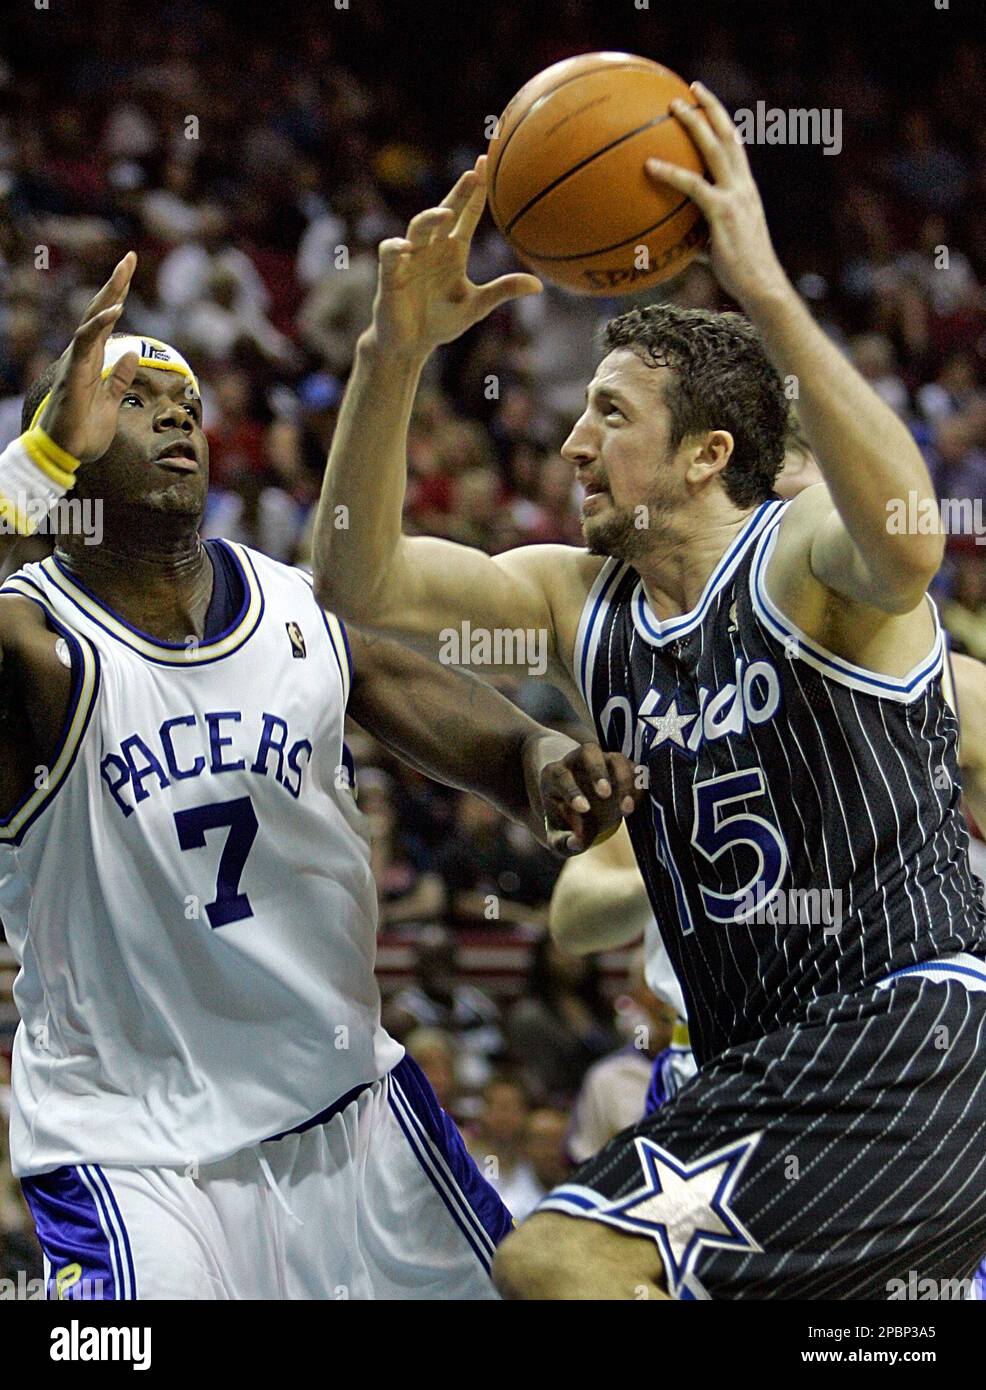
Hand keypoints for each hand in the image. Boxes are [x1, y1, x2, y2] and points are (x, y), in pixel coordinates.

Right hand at [36, 252, 138, 462]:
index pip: (107, 320)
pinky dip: (99, 324)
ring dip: (109, 295)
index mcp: (92, 360)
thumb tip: (131, 356)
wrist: (64, 455)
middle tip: (129, 257)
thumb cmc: (83, 432)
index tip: (130, 271)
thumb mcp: (111, 402)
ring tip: (124, 271)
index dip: (118, 295)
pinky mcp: (74, 374)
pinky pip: (86, 343)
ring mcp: (76, 363)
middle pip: (99, 311)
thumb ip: (119, 380)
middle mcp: (83, 356)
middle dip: (115, 283)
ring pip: (91, 320)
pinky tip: (115, 310)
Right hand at [367, 157, 541, 360]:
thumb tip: (540, 285)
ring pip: (418, 228)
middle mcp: (432, 248)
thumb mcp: (477, 306)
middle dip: (458, 191)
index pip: (466, 213)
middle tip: (475, 172)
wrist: (410, 344)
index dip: (476, 191)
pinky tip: (406, 247)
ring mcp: (411, 259)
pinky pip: (391, 254)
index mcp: (452, 250)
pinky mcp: (392, 274)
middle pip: (445, 210)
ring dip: (430, 218)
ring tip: (446, 214)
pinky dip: (396, 248)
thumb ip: (503, 290)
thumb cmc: (440, 321)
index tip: (487, 164)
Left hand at [539, 743, 642, 855]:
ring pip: (615, 757)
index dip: (572, 790)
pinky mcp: (622, 768)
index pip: (561, 776)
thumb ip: (563, 843)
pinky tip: (634, 805)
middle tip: (605, 794)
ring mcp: (602, 761)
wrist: (579, 806)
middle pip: (588, 752)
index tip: (584, 809)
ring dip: (624, 779)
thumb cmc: (565, 820)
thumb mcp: (558, 835)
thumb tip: (577, 843)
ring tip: (626, 808)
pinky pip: (634, 768)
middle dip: (597, 771)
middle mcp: (578, 761)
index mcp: (554, 775)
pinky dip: (638, 785)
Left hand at [644, 82, 788, 310]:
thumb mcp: (719, 247)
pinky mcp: (722, 213)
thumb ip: (700, 234)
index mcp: (746, 191)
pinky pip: (692, 186)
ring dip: (693, 123)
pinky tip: (648, 165)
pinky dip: (670, 172)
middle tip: (690, 88)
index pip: (737, 147)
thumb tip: (674, 239)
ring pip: (714, 148)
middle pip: (728, 135)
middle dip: (710, 107)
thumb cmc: (740, 275)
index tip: (707, 103)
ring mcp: (735, 197)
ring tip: (671, 106)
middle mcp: (744, 187)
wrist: (762, 287)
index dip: (723, 122)